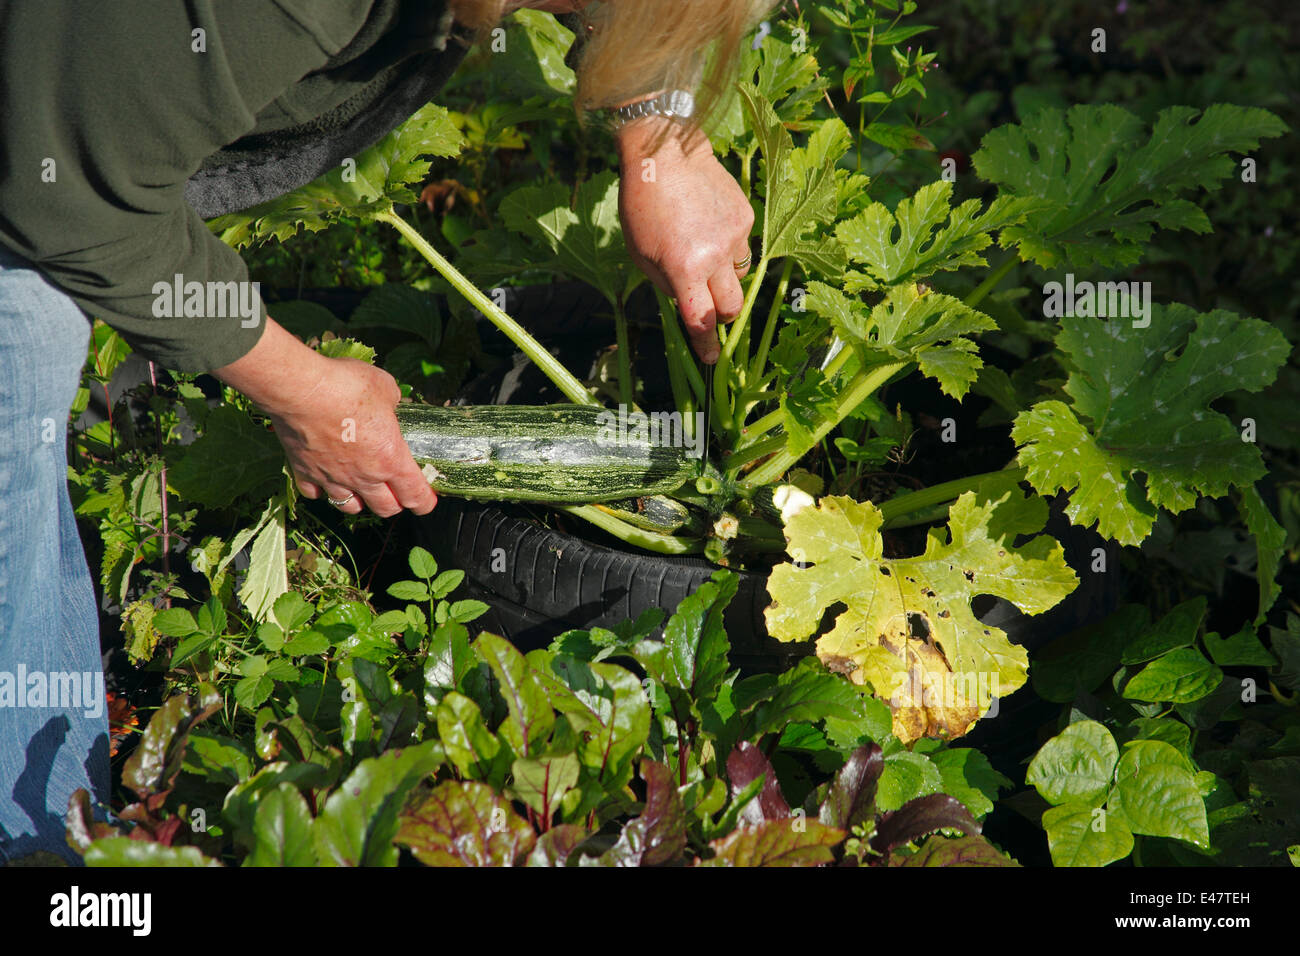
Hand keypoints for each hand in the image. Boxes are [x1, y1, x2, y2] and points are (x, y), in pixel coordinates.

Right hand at [212, 318, 436, 516]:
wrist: (301, 389)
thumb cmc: (348, 387)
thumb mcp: (385, 388)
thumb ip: (391, 402)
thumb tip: (390, 403)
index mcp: (391, 459)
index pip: (415, 495)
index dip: (424, 502)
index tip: (427, 502)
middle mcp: (364, 476)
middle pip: (385, 508)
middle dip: (394, 505)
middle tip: (396, 494)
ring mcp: (333, 478)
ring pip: (350, 507)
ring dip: (359, 502)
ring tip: (361, 491)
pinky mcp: (304, 471)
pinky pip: (315, 493)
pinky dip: (321, 491)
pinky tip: (324, 480)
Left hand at [616, 118, 754, 363]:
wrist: (665, 152)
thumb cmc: (642, 204)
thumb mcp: (640, 254)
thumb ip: (665, 284)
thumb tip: (684, 301)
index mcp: (684, 269)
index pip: (702, 322)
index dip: (706, 346)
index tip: (710, 359)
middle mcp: (715, 256)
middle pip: (732, 308)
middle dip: (722, 316)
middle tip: (709, 310)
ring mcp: (734, 236)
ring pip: (739, 275)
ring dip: (724, 278)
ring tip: (702, 254)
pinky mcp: (744, 216)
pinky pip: (740, 245)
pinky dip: (726, 246)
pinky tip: (707, 224)